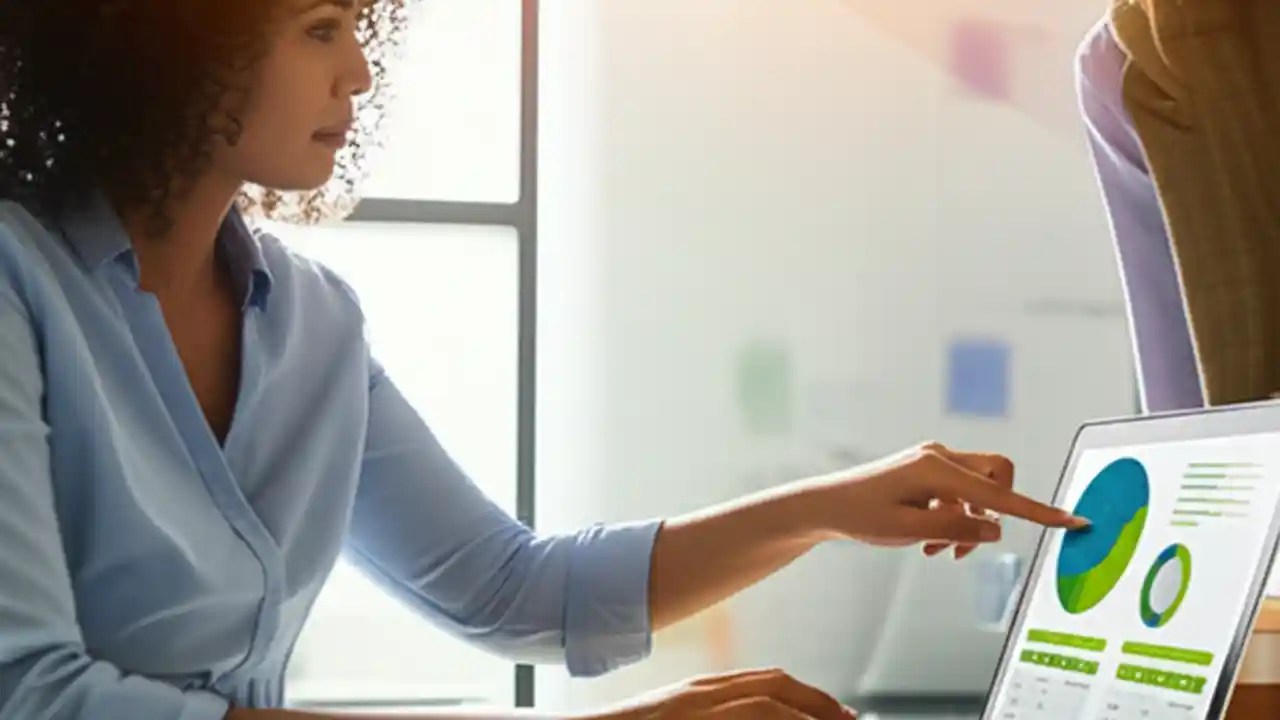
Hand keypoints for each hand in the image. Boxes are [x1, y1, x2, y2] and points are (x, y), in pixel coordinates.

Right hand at [579, 668, 856, 718]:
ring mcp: (691, 708)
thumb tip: (756, 715)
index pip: (766, 682)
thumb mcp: (678, 717)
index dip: (809, 696)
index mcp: (699, 691)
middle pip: (773, 686)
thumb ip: (714, 713)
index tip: (840, 713)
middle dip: (818, 702)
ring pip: (764, 702)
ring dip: (806, 714)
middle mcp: (699, 694)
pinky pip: (744, 719)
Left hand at [800, 441, 1086, 558]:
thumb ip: (954, 531)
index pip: (999, 493)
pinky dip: (956, 518)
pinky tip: (932, 539)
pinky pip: (962, 493)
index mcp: (936, 469)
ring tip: (939, 550)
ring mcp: (935, 462)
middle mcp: (940, 458)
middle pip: (997, 476)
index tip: (1070, 520)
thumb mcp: (907, 531)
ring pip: (980, 489)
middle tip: (965, 545)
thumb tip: (996, 531)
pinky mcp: (929, 471)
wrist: (826, 504)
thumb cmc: (859, 515)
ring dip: (971, 522)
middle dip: (995, 512)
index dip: (1037, 510)